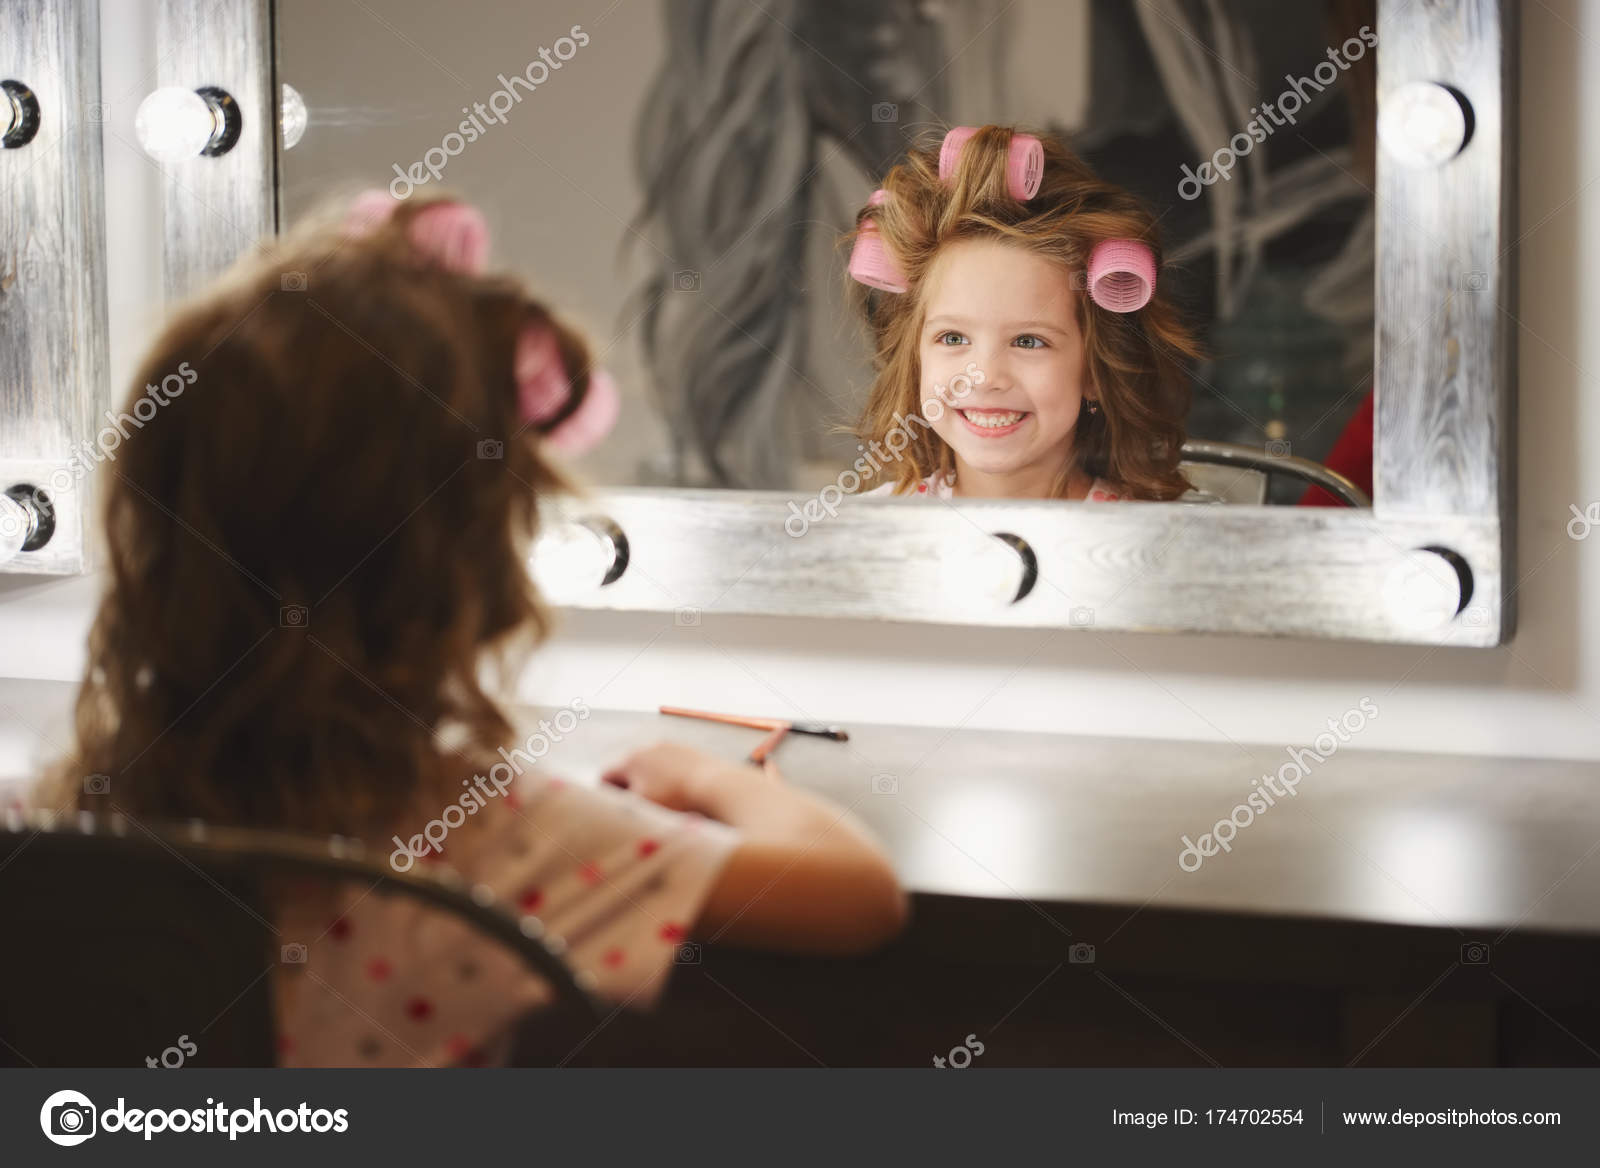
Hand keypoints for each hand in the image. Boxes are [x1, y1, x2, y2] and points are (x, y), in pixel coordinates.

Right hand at [601, 740, 779, 815]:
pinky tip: (682, 798)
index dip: (605, 798)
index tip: (614, 815)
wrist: (720, 787)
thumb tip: (605, 812)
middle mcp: (650, 747)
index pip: (605, 778)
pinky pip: (673, 770)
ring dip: (652, 787)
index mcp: (631, 759)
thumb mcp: (640, 809)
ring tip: (663, 807)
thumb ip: (618, 809)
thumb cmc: (676, 801)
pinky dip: (672, 783)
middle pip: (629, 772)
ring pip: (652, 771)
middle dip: (629, 791)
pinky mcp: (692, 753)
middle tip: (638, 813)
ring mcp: (673, 747)